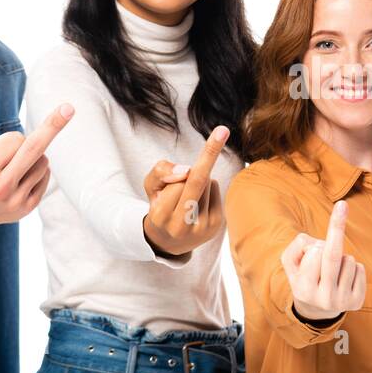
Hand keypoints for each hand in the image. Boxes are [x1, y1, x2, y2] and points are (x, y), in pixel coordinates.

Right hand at [0, 102, 74, 231]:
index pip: (16, 140)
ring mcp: (17, 200)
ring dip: (33, 156)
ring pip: (43, 161)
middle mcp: (1, 188)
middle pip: (35, 149)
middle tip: (69, 108)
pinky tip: (21, 176)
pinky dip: (38, 169)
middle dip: (52, 126)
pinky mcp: (28, 207)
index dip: (11, 138)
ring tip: (14, 166)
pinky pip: (45, 175)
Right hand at [142, 125, 229, 256]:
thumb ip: (161, 172)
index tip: (211, 137)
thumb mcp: (150, 187)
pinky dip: (207, 189)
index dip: (179, 172)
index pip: (177, 183)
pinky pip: (215, 191)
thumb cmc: (159, 206)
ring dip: (198, 181)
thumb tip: (186, 171)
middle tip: (222, 130)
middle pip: (196, 182)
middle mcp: (181, 226)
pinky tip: (197, 202)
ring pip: (206, 184)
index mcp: (161, 216)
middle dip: (208, 155)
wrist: (169, 241)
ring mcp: (201, 228)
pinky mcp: (216, 226)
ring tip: (186, 199)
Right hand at [280, 200, 366, 321]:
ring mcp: (342, 302)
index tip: (322, 230)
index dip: (315, 245)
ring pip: (348, 260)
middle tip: (342, 204)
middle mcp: (323, 298)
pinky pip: (360, 269)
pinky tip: (343, 277)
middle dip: (337, 227)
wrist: (317, 309)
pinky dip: (352, 267)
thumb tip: (325, 242)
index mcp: (303, 289)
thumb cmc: (304, 275)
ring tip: (332, 270)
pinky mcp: (357, 301)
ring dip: (341, 257)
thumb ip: (298, 246)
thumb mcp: (290, 261)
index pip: (315, 254)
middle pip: (332, 256)